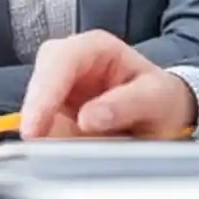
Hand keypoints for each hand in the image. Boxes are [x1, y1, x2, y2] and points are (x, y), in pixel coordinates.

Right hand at [20, 30, 197, 138]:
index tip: (35, 127)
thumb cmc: (160, 97)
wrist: (163, 112)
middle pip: (40, 80)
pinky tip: (56, 152)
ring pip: (35, 104)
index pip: (61, 61)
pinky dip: (48, 139)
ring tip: (54, 151)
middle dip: (35, 112)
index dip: (44, 94)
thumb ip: (127, 105)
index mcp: (96, 47)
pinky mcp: (55, 110)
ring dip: (41, 128)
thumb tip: (88, 119)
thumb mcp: (157, 98)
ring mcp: (59, 86)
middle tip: (35, 142)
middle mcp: (71, 61)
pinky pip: (43, 124)